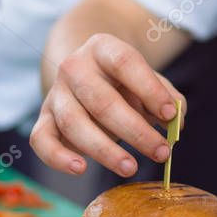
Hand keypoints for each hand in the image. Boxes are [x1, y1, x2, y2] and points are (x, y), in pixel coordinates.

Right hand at [30, 33, 185, 176]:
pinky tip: (81, 169)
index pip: (125, 62)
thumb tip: (175, 124)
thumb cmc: (124, 82)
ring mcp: (55, 93)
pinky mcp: (43, 119)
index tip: (170, 114)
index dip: (149, 89)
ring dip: (105, 150)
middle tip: (161, 152)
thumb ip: (168, 98)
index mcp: (102, 48)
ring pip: (73, 123)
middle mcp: (74, 67)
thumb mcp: (148, 80)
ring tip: (131, 168)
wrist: (84, 74)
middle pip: (101, 100)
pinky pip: (41, 140)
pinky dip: (58, 157)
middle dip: (135, 130)